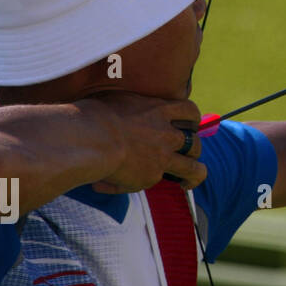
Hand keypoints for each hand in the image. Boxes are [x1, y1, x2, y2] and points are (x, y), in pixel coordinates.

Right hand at [79, 93, 205, 193]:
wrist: (90, 139)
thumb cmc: (95, 115)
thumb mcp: (120, 100)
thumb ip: (133, 108)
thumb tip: (130, 112)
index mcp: (160, 111)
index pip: (190, 111)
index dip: (192, 120)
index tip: (190, 125)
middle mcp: (167, 135)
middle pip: (196, 143)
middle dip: (194, 149)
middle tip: (185, 155)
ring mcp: (162, 158)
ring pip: (193, 169)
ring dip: (193, 175)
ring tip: (186, 182)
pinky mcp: (150, 178)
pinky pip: (148, 184)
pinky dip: (127, 185)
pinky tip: (104, 185)